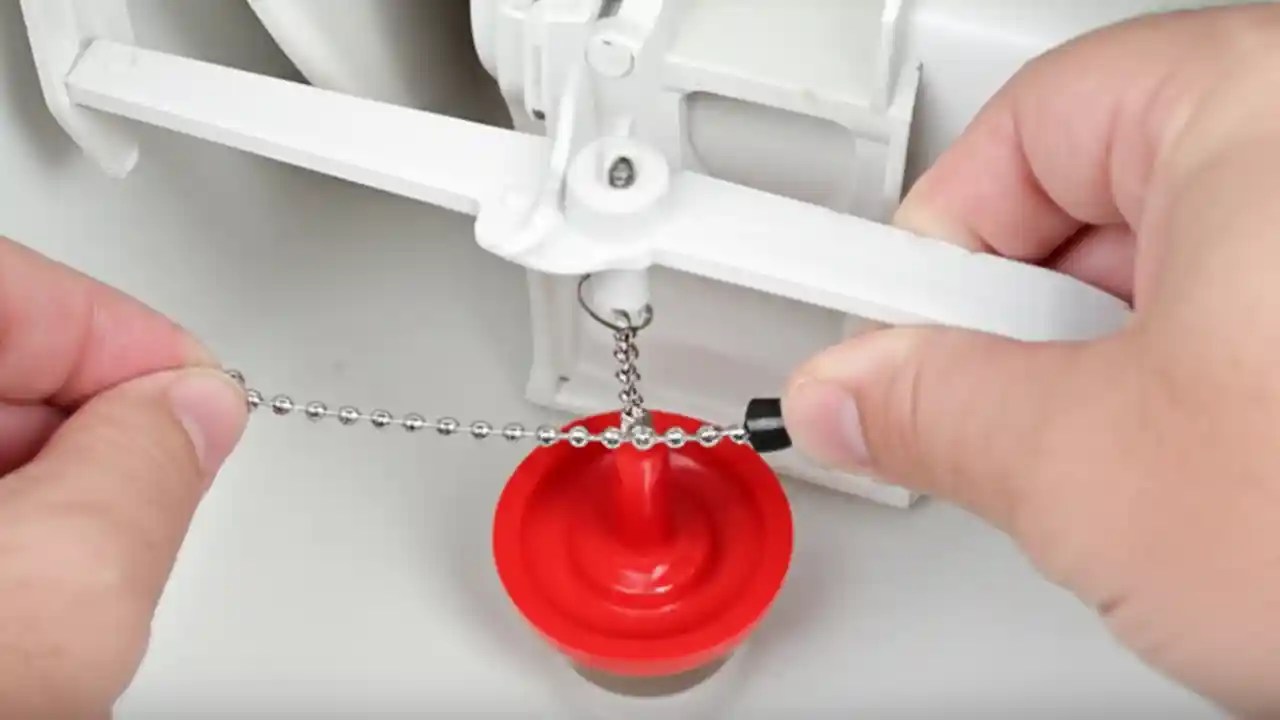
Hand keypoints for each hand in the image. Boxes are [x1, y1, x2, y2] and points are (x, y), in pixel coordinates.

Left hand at [0, 239, 246, 717]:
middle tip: (136, 498)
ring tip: (57, 576)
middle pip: (4, 355)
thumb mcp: (52, 595)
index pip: (27, 289)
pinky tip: (11, 592)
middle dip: (89, 421)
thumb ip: (144, 471)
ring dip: (43, 481)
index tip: (196, 400)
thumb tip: (197, 409)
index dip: (133, 344)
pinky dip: (6, 520)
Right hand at [783, 5, 1279, 716]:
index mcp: (1266, 101)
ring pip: (1175, 271)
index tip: (867, 313)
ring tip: (1140, 468)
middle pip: (1094, 198)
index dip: (923, 241)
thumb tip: (853, 386)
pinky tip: (1218, 471)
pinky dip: (1203, 390)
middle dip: (1021, 325)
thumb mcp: (1099, 471)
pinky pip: (1254, 317)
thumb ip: (935, 409)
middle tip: (991, 417)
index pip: (1018, 131)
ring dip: (1114, 372)